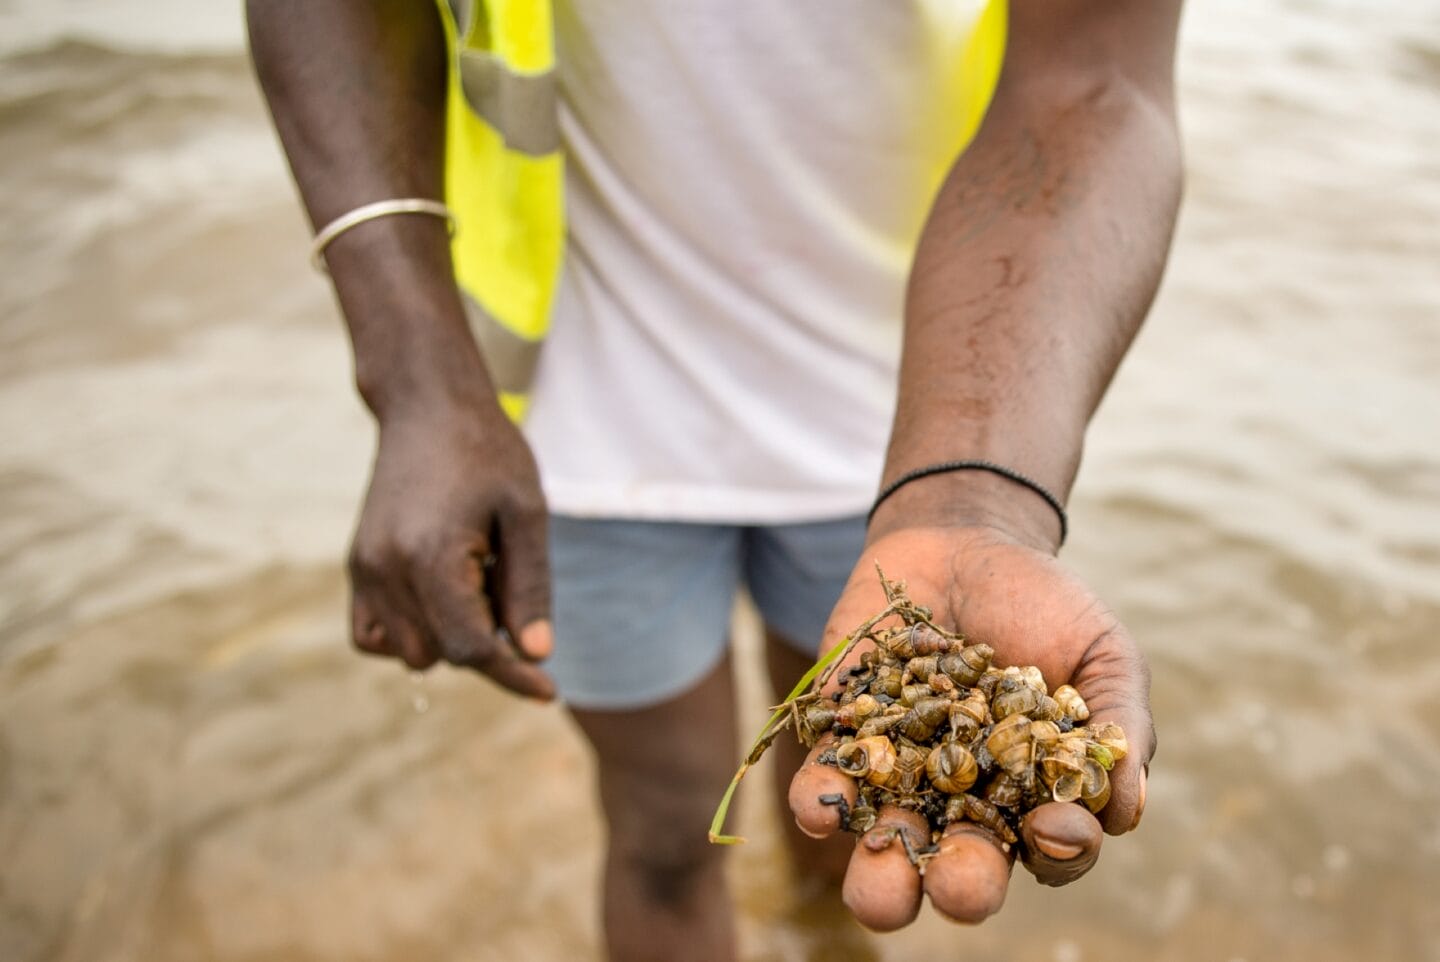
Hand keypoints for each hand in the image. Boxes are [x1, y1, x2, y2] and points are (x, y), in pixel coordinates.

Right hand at [346, 398, 554, 698]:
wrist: (427, 406)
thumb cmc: (487, 452)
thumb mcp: (526, 513)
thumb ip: (529, 588)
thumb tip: (535, 655)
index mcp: (430, 557)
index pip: (472, 650)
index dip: (514, 675)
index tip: (548, 691)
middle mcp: (386, 570)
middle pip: (442, 656)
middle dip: (484, 643)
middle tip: (505, 580)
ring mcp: (364, 570)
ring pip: (409, 653)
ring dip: (448, 637)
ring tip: (475, 575)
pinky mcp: (356, 566)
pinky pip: (374, 635)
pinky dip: (408, 634)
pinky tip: (441, 595)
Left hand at [787, 524, 1153, 928]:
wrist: (963, 542)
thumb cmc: (1044, 605)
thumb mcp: (1103, 651)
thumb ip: (1120, 723)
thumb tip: (1125, 812)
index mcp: (1036, 796)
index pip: (1053, 851)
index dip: (1058, 852)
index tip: (1053, 827)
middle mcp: (967, 803)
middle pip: (963, 870)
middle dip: (961, 887)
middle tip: (958, 887)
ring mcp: (901, 773)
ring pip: (888, 846)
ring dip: (881, 876)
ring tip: (882, 877)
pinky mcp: (844, 737)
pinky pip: (826, 783)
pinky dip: (818, 801)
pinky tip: (819, 812)